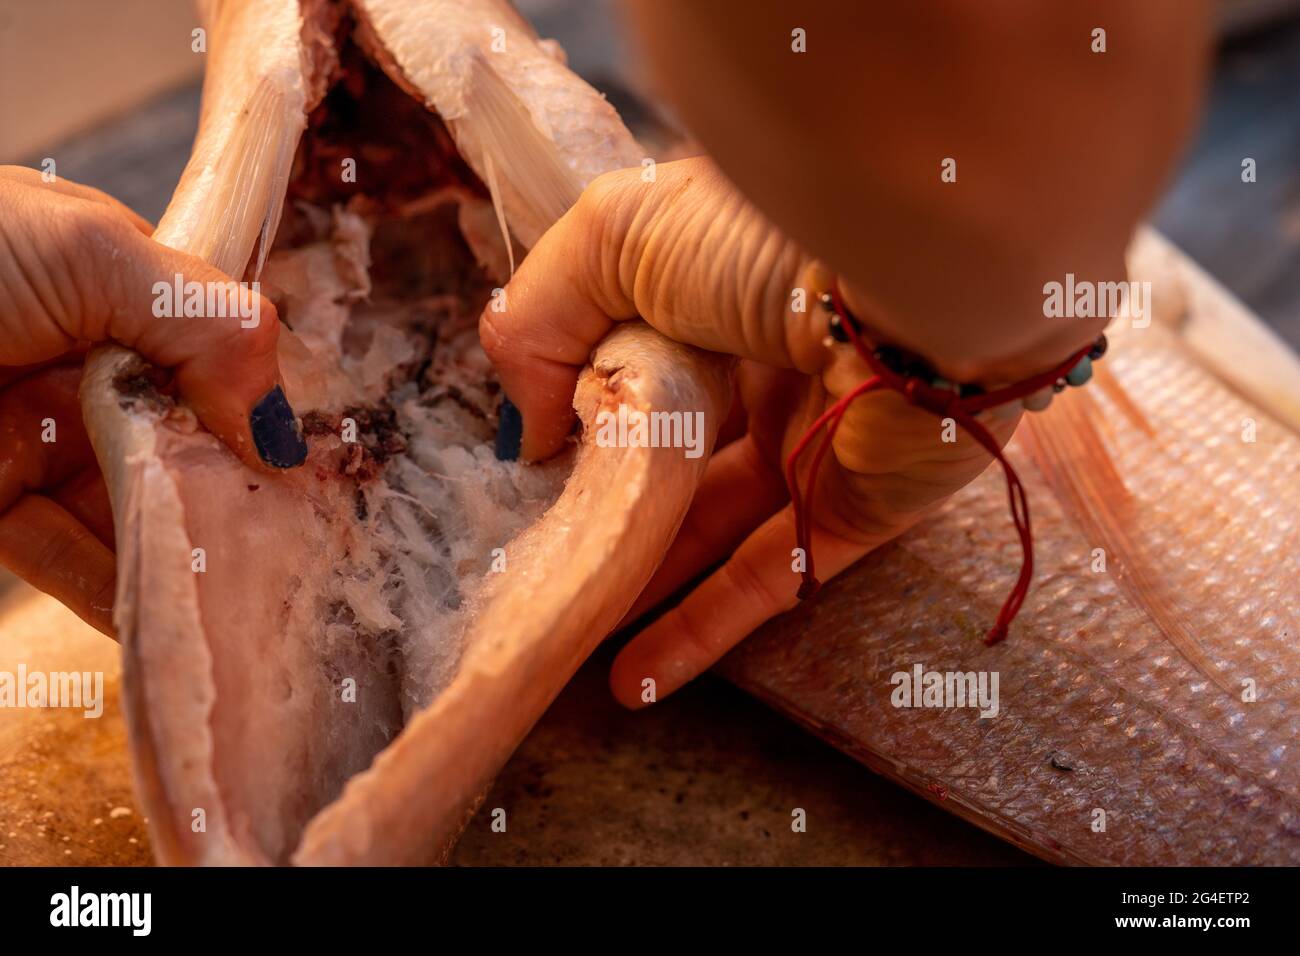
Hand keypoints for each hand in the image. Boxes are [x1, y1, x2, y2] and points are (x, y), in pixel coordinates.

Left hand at [0, 166, 298, 634]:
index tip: (305, 467)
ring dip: (187, 546)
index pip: (215, 358)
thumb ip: (209, 327)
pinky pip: (69, 553)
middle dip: (235, 489)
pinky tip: (169, 612)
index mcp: (115, 288)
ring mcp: (38, 434)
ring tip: (247, 593)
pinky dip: (118, 588)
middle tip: (293, 546)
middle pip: (186, 440)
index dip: (258, 408)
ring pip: (135, 504)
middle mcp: (84, 363)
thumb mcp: (94, 250)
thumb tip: (282, 432)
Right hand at [481, 157, 1025, 706]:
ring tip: (565, 624)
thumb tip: (533, 430)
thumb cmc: (759, 240)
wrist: (913, 288)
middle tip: (538, 548)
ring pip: (708, 525)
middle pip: (669, 449)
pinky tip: (628, 677)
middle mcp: (766, 363)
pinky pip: (765, 582)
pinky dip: (696, 633)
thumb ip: (540, 323)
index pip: (633, 353)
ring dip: (637, 577)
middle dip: (603, 495)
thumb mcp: (612, 240)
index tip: (531, 452)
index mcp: (717, 287)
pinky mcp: (850, 512)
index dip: (579, 401)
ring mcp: (812, 441)